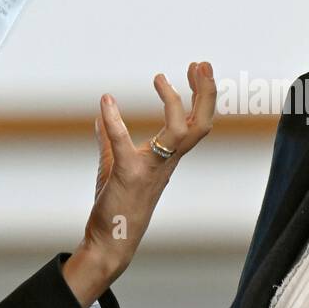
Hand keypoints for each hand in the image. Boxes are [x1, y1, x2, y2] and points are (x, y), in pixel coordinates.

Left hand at [61, 61, 216, 306]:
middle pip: (201, 124)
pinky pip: (124, 143)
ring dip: (175, 102)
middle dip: (205, 93)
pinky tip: (106, 101)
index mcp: (168, 158)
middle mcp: (167, 162)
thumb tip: (103, 114)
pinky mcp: (128, 176)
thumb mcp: (114, 165)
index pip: (197, 122)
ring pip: (181, 133)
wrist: (110, 242)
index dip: (202, 95)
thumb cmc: (116, 207)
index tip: (198, 69)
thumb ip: (111, 139)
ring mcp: (150, 169)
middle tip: (202, 64)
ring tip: (162, 77)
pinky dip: (116, 120)